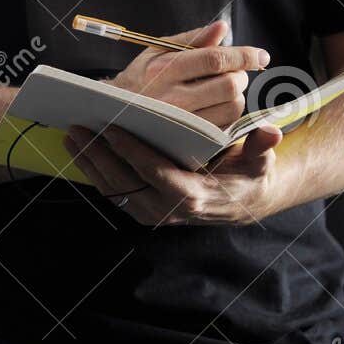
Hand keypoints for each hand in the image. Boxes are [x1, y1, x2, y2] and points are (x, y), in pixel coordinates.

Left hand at [94, 124, 285, 226]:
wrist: (242, 202)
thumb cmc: (248, 175)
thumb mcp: (260, 162)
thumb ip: (261, 147)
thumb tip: (271, 132)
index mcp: (194, 195)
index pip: (156, 173)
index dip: (132, 152)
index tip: (113, 129)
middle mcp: (169, 210)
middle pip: (126, 184)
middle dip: (99, 156)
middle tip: (78, 129)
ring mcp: (153, 214)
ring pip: (114, 190)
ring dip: (89, 163)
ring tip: (72, 135)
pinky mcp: (143, 211)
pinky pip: (113, 193)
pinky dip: (94, 173)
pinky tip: (80, 151)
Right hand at [111, 20, 267, 130]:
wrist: (113, 115)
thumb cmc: (139, 78)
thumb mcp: (156, 51)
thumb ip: (191, 39)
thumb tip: (222, 27)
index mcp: (164, 69)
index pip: (216, 59)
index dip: (244, 55)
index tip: (261, 55)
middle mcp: (172, 97)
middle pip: (229, 85)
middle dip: (240, 76)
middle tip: (235, 73)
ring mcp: (180, 122)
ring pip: (232, 107)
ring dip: (236, 96)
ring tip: (221, 90)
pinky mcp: (187, 140)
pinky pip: (225, 127)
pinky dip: (228, 114)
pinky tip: (215, 107)